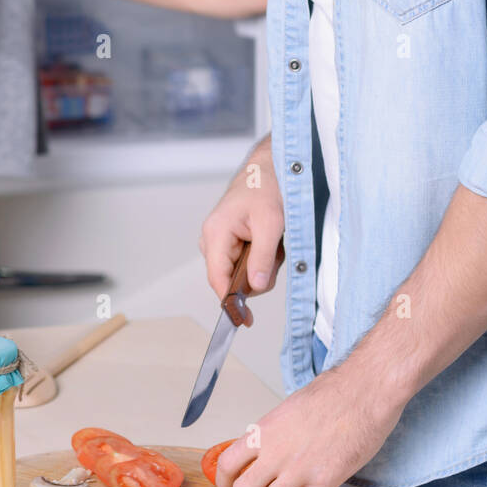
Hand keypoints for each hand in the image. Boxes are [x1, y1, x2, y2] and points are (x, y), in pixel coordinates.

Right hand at [199, 134, 284, 324]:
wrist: (270, 166)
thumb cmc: (267, 186)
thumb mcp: (271, 223)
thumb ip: (262, 258)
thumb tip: (254, 288)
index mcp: (216, 234)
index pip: (217, 280)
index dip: (231, 302)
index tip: (245, 320)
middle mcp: (211, 238)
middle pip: (230, 278)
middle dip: (256, 274)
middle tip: (275, 253)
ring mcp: (219, 239)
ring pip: (240, 271)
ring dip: (262, 263)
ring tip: (274, 240)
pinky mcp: (230, 238)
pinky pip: (245, 260)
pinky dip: (262, 255)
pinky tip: (270, 239)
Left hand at [214, 360, 401, 486]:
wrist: (364, 390)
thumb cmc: (335, 391)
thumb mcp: (291, 406)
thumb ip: (275, 431)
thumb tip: (270, 446)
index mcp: (265, 430)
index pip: (228, 463)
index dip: (224, 481)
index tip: (229, 486)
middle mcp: (277, 451)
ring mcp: (300, 469)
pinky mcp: (325, 481)